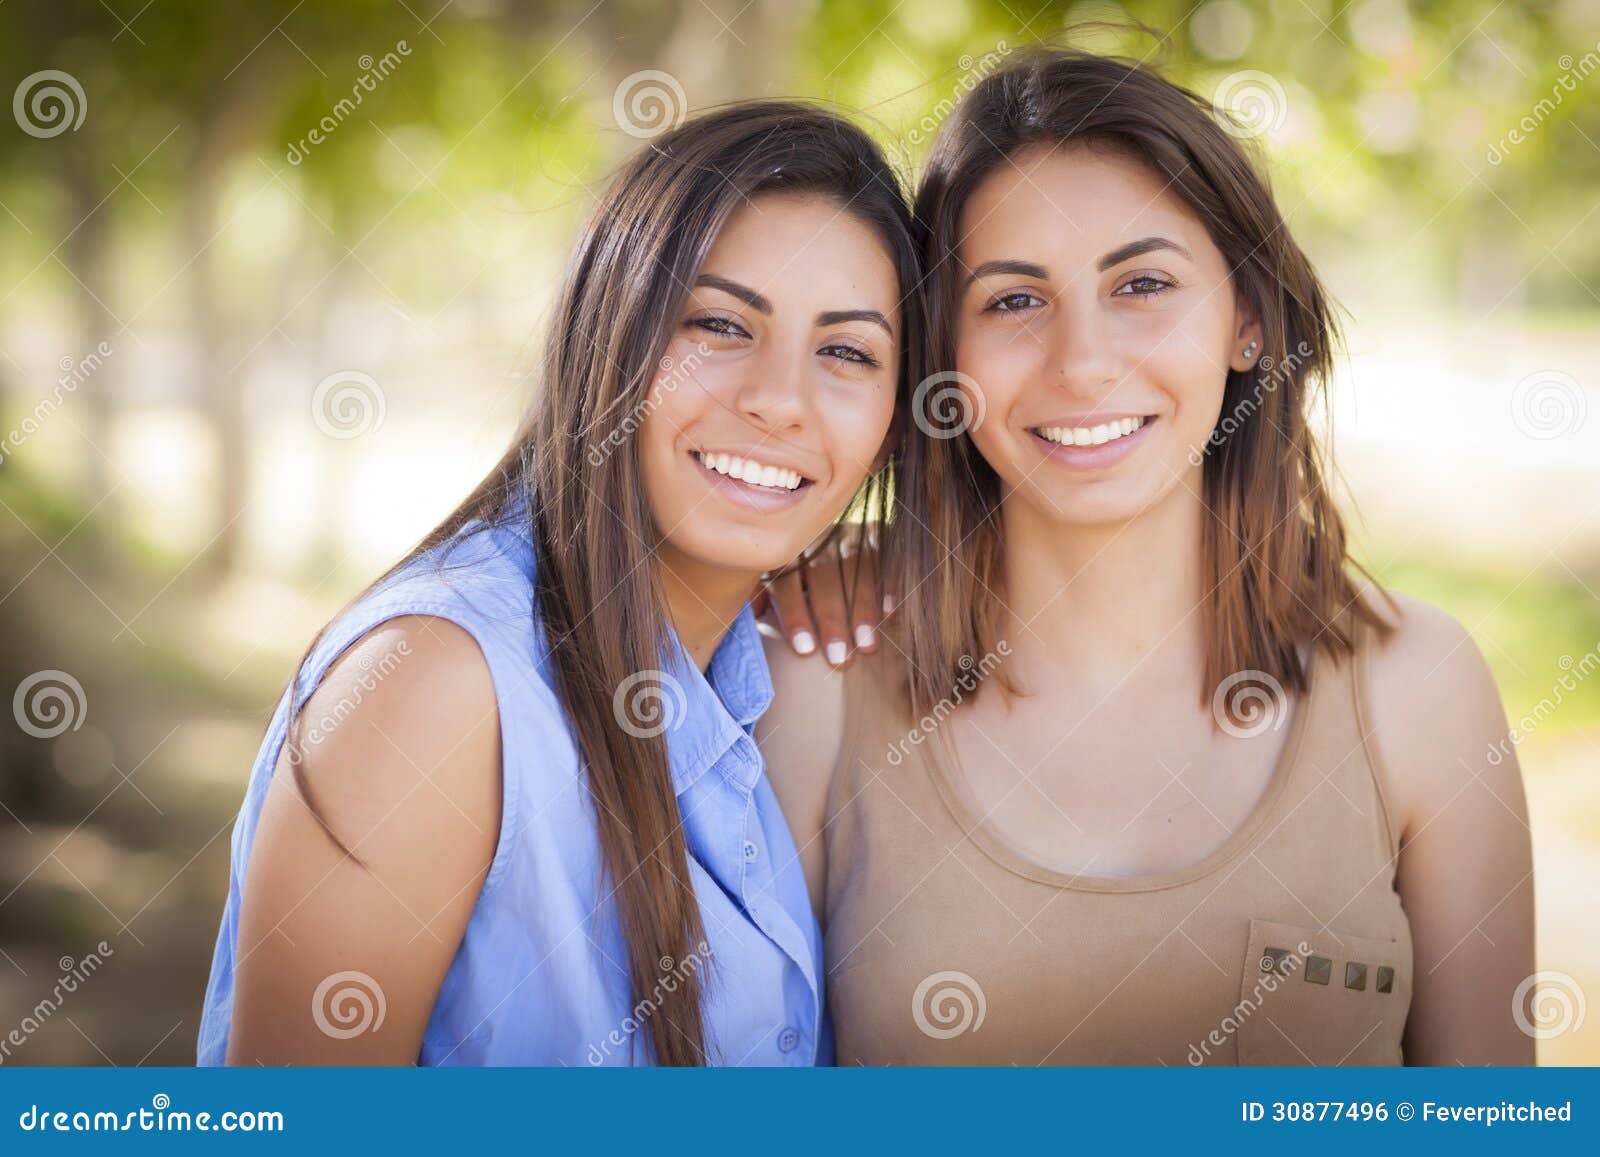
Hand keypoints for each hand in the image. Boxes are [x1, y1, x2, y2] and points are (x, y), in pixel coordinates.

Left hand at [754, 529, 896, 667]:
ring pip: (856, 569)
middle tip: (839, 660)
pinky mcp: (875, 532)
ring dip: (862, 610)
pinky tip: (889, 615)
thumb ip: (758, 591)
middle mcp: (816, 539)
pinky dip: (888, 585)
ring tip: (867, 648)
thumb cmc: (792, 571)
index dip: (795, 616)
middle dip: (831, 620)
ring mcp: (847, 533)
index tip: (805, 651)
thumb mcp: (769, 574)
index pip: (787, 582)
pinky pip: (884, 558)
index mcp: (786, 552)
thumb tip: (754, 612)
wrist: (829, 524)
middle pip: (823, 577)